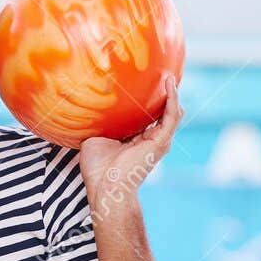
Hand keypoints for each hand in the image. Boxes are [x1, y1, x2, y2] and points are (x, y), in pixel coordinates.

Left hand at [77, 75, 183, 221]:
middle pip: (163, 112)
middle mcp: (151, 140)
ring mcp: (158, 141)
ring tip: (169, 75)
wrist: (106, 186)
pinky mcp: (161, 141)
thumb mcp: (95, 139)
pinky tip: (169, 84)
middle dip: (165, 94)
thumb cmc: (98, 169)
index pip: (148, 116)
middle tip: (162, 73)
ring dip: (172, 93)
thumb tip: (88, 108)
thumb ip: (99, 125)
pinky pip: (171, 115)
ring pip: (172, 112)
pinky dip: (172, 98)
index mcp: (138, 140)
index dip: (148, 100)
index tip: (145, 81)